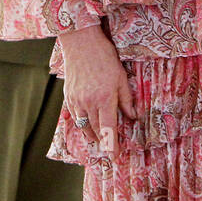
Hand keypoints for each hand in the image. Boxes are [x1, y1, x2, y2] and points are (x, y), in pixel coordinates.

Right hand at [57, 22, 135, 151]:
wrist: (81, 43)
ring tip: (100, 139)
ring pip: (85, 126)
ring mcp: (77, 101)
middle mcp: (89, 103)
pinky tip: (88, 124)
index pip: (108, 129)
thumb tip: (132, 117)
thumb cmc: (104, 57)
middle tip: (110, 148)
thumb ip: (126, 99)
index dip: (111, 145)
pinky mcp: (69, 97)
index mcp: (105, 99)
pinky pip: (76, 117)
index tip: (114, 157)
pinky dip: (83, 124)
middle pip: (96, 130)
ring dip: (93, 135)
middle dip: (103, 141)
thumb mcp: (121, 77)